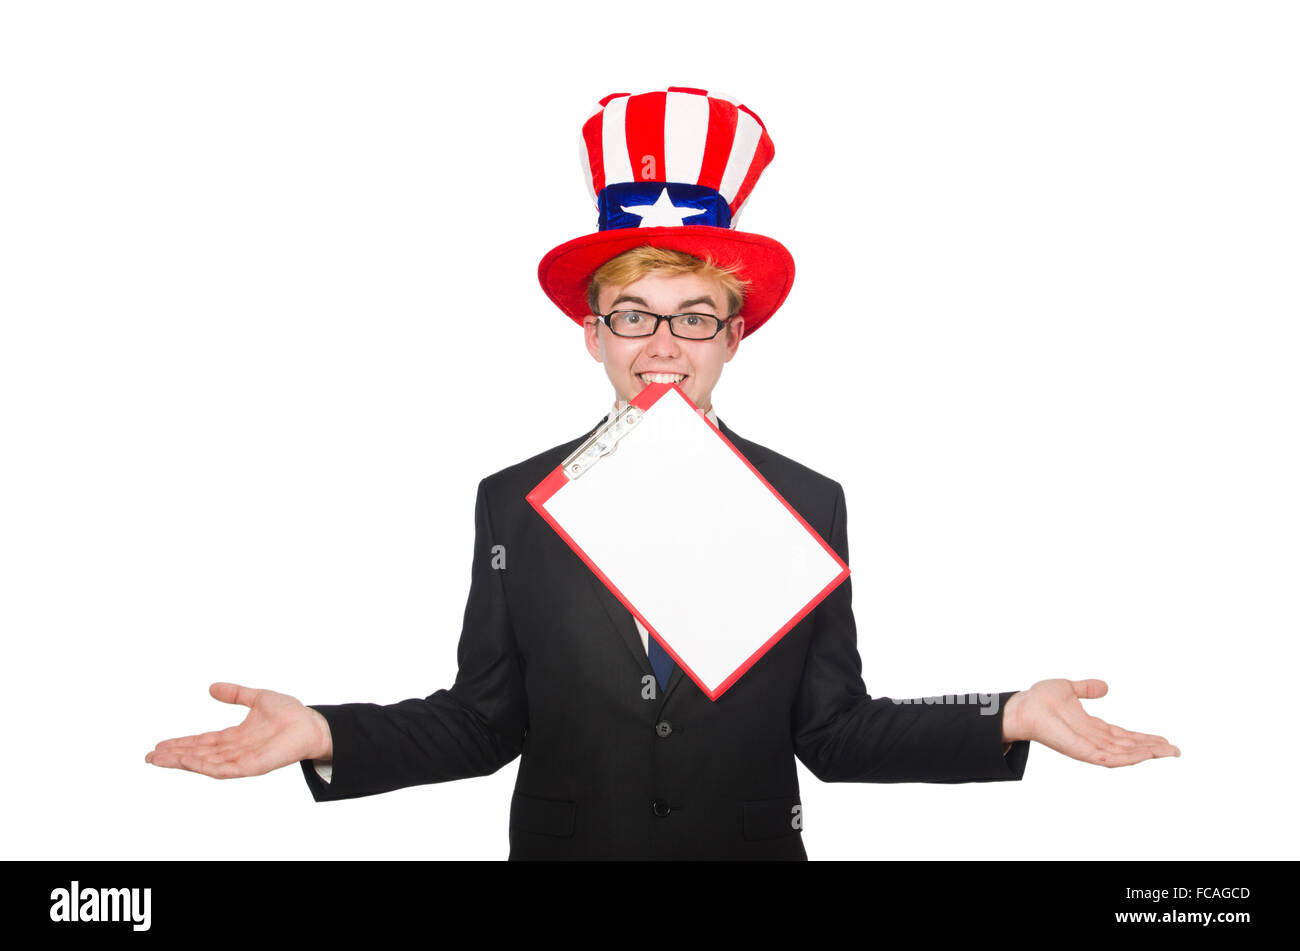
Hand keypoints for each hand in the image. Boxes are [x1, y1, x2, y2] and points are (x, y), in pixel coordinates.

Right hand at [145, 682, 332, 778]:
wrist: (312, 724)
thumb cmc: (291, 714)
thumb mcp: (258, 698)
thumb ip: (236, 694)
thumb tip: (212, 687)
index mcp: (235, 737)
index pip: (201, 742)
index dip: (181, 743)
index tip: (159, 744)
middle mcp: (234, 751)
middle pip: (197, 755)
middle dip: (173, 756)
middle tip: (149, 756)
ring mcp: (241, 761)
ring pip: (204, 764)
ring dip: (181, 762)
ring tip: (159, 759)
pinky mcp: (251, 767)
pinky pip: (222, 769)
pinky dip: (203, 766)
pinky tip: (187, 761)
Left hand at [1001, 678, 1179, 766]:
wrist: (1022, 706)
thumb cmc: (1039, 699)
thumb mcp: (1069, 689)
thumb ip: (1087, 688)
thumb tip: (1105, 687)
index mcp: (1092, 728)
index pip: (1124, 737)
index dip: (1144, 739)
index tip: (1164, 740)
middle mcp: (1093, 740)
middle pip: (1129, 748)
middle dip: (1153, 749)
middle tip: (1176, 750)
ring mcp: (1089, 748)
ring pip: (1125, 755)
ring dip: (1148, 753)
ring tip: (1169, 752)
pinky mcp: (1082, 752)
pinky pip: (1110, 758)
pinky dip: (1129, 757)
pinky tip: (1146, 754)